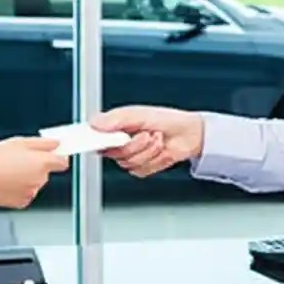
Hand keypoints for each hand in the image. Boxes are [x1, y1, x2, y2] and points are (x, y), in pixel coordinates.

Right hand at [0, 137, 69, 214]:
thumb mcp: (17, 142)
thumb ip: (41, 143)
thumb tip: (55, 143)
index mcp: (41, 163)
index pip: (63, 161)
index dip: (58, 155)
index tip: (52, 151)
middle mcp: (40, 179)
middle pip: (46, 170)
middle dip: (36, 164)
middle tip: (17, 158)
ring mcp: (31, 192)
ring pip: (34, 181)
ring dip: (26, 176)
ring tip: (7, 169)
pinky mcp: (21, 202)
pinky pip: (25, 192)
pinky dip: (18, 187)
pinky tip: (5, 180)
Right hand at [91, 106, 205, 177]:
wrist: (188, 134)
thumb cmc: (165, 120)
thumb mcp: (139, 114)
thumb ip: (116, 119)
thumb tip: (94, 123)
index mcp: (114, 127)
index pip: (94, 136)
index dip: (95, 140)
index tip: (103, 138)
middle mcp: (119, 143)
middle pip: (113, 153)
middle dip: (134, 144)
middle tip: (146, 134)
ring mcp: (130, 156)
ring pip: (128, 162)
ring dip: (148, 151)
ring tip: (157, 139)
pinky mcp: (142, 167)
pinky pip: (140, 170)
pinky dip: (154, 160)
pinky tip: (160, 150)